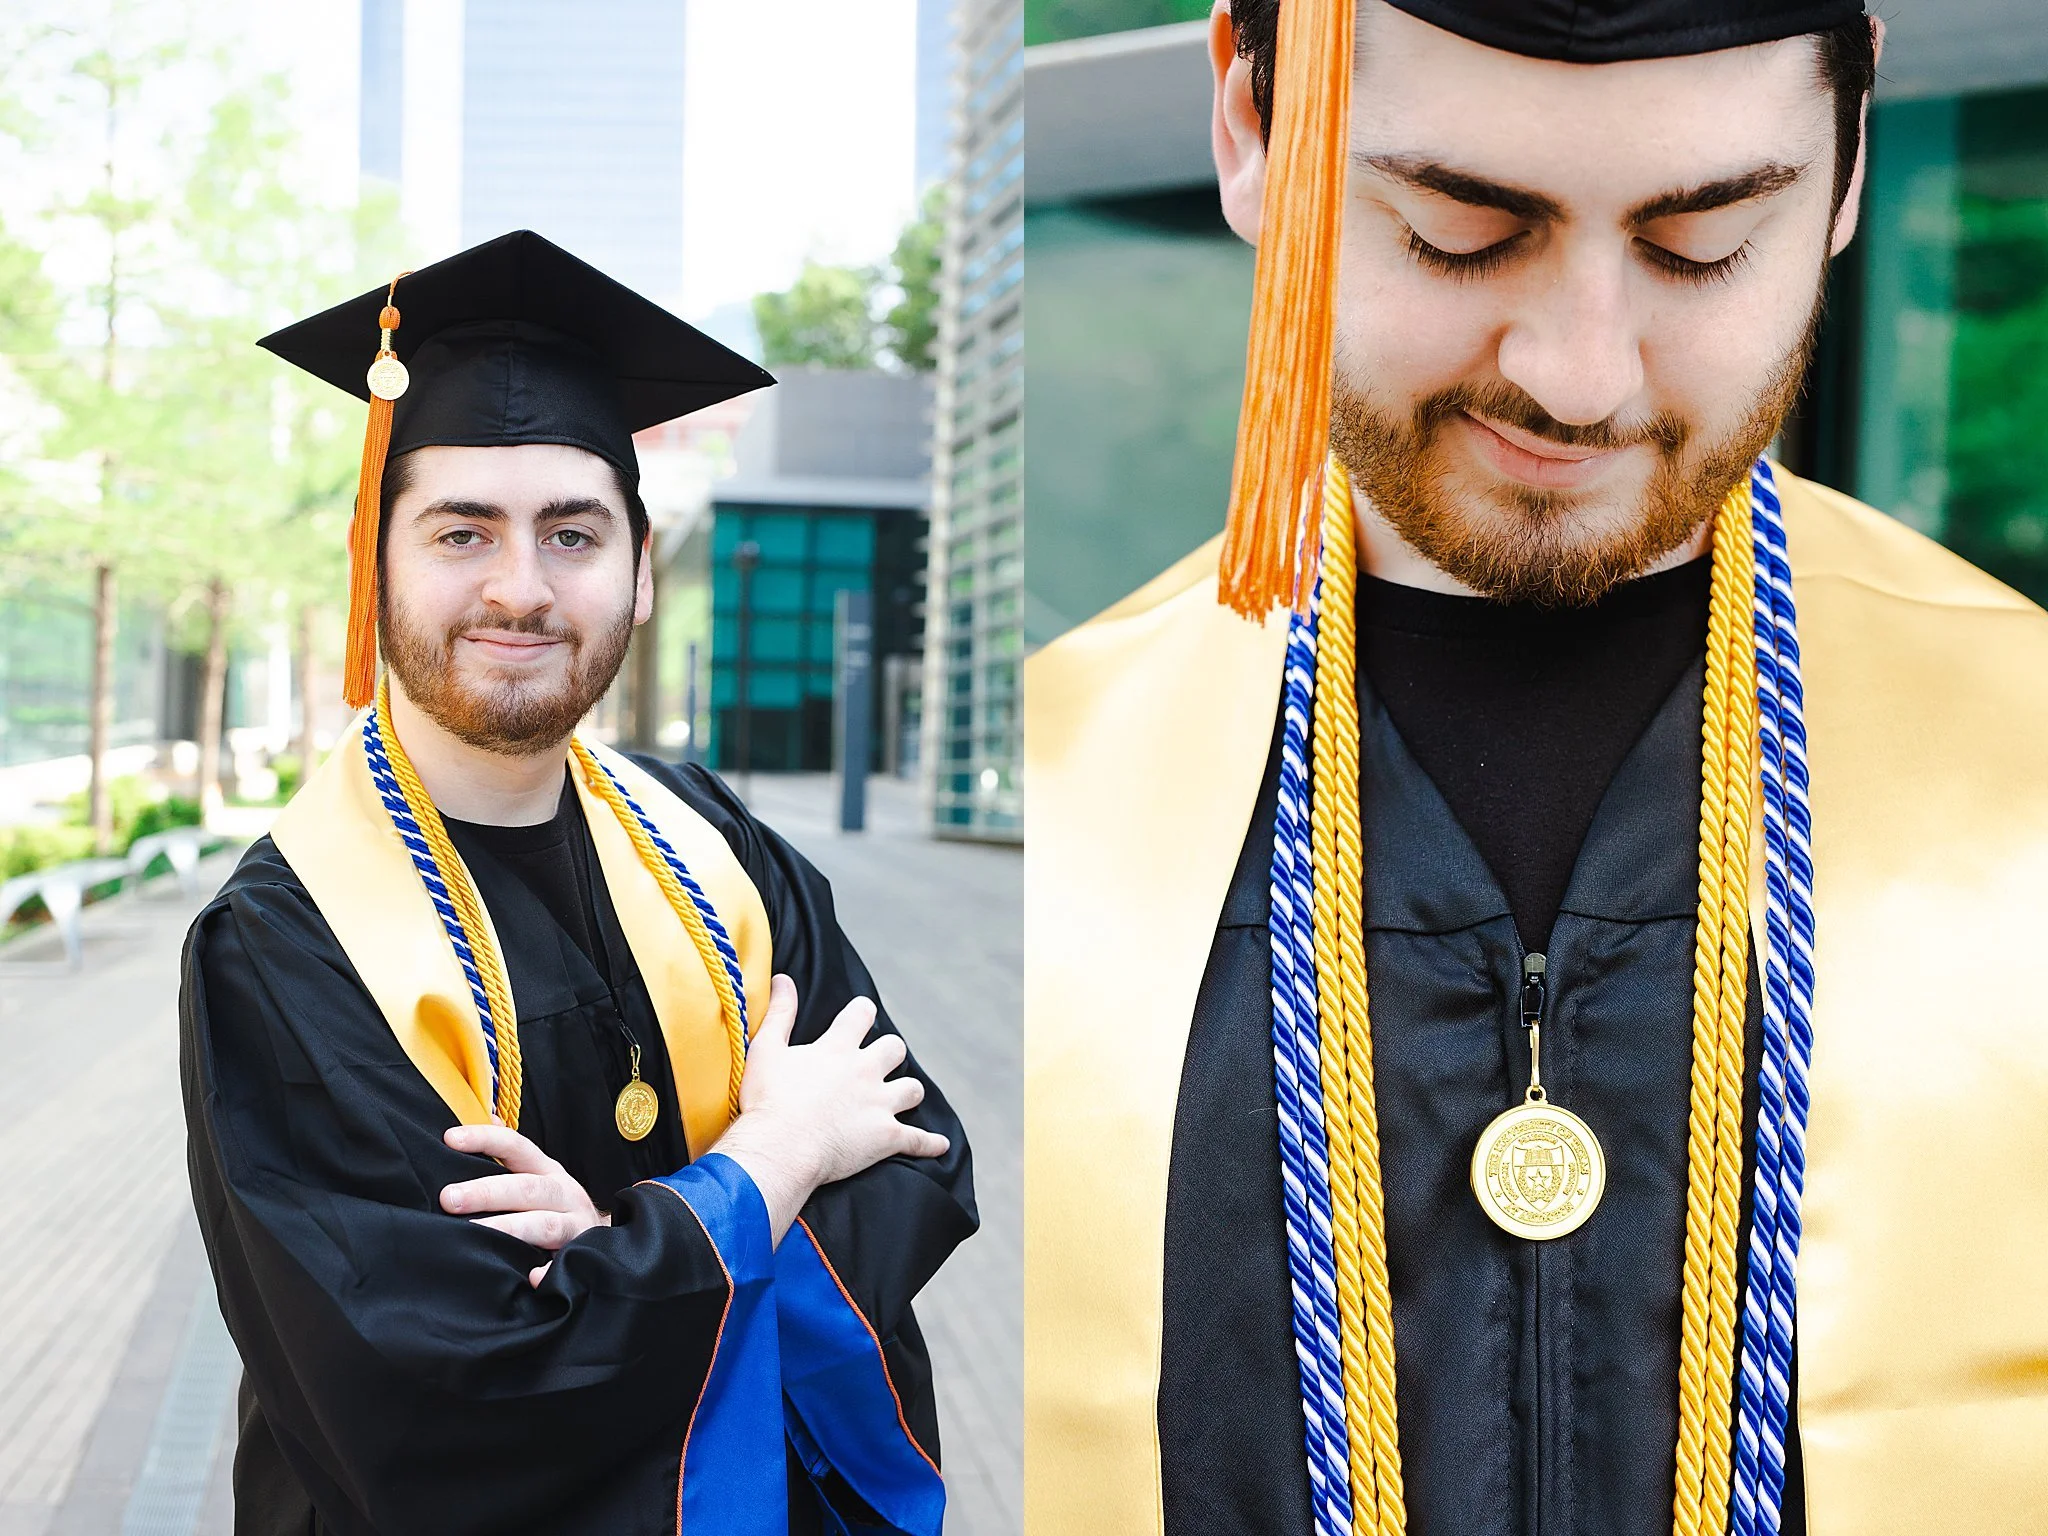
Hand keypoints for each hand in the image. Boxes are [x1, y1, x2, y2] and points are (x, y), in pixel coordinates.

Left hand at [441, 1122, 609, 1287]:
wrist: (604, 1242)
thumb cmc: (556, 1207)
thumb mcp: (538, 1175)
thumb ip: (511, 1153)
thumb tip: (486, 1117)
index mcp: (548, 1171)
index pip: (517, 1146)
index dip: (485, 1139)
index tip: (450, 1138)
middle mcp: (564, 1193)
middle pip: (527, 1188)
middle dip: (487, 1191)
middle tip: (449, 1198)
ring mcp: (575, 1225)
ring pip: (544, 1224)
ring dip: (509, 1228)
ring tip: (473, 1232)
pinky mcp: (580, 1256)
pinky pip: (563, 1265)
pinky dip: (548, 1271)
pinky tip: (531, 1278)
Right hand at [713, 974, 949, 1243]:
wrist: (781, 1148)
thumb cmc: (769, 1101)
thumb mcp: (767, 1050)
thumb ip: (780, 1013)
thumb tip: (783, 979)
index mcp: (838, 1049)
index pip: (862, 1014)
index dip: (863, 1012)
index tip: (861, 1015)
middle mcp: (865, 1071)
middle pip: (895, 1048)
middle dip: (890, 1052)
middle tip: (878, 1062)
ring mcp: (880, 1105)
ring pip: (913, 1089)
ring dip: (908, 1092)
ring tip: (902, 1097)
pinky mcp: (887, 1137)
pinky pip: (918, 1139)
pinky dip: (930, 1143)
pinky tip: (941, 1145)